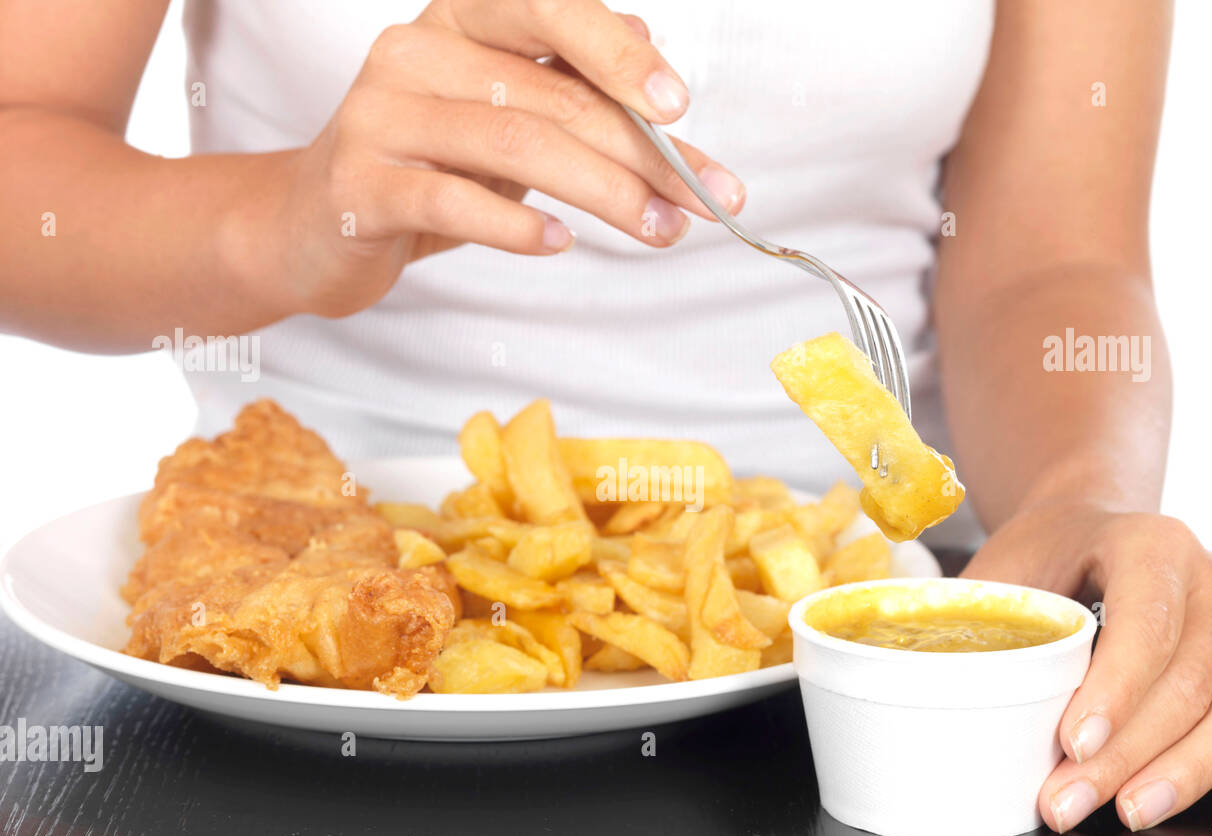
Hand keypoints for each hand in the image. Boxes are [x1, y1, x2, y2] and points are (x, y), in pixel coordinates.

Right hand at [257, 1, 743, 317]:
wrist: (312, 224)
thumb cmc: (426, 165)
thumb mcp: (501, 114)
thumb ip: (566, 83)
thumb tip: (650, 49)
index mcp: (457, 20)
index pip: (548, 10)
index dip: (617, 56)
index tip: (679, 108)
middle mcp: (414, 52)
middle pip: (552, 96)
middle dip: (643, 156)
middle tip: (704, 202)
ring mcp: (379, 116)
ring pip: (515, 145)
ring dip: (605, 195)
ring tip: (660, 231)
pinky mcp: (359, 186)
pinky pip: (453, 202)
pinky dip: (518, 225)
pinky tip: (561, 242)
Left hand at [961, 502, 1211, 831]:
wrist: (1089, 526)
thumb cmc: (1047, 553)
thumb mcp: (1004, 569)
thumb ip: (981, 620)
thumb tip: (932, 679)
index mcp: (1153, 545)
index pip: (1147, 624)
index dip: (1114, 692)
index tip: (1074, 744)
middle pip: (1190, 680)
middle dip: (1129, 754)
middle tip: (1068, 801)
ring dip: (1185, 772)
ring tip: (1132, 811)